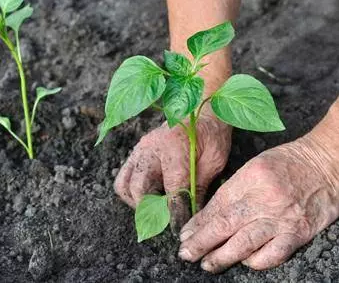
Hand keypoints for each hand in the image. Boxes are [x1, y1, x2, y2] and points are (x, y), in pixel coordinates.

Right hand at [114, 111, 231, 227]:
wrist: (200, 109)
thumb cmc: (211, 134)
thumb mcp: (214, 160)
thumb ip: (200, 187)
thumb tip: (192, 215)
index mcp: (175, 149)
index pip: (172, 190)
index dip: (175, 213)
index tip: (178, 229)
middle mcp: (151, 149)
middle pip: (139, 189)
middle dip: (152, 210)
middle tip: (164, 221)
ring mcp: (140, 150)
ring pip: (124, 185)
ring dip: (137, 203)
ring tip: (155, 209)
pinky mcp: (135, 153)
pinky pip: (123, 177)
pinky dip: (132, 192)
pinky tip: (150, 197)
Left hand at [178, 134, 338, 272]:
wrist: (326, 164)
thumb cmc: (286, 164)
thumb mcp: (253, 168)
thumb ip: (232, 191)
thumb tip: (206, 216)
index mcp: (248, 178)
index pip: (216, 206)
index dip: (198, 224)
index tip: (185, 235)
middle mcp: (263, 199)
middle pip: (225, 225)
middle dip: (201, 243)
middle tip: (186, 254)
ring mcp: (281, 218)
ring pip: (244, 243)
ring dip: (222, 257)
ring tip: (207, 264)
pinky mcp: (298, 233)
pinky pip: (273, 254)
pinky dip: (256, 262)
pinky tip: (245, 261)